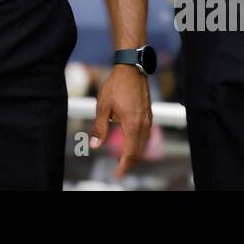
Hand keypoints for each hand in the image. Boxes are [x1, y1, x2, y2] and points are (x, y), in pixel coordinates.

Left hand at [91, 63, 151, 178]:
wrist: (131, 69)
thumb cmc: (116, 85)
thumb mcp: (103, 107)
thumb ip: (100, 128)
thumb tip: (95, 145)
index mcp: (132, 125)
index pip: (130, 153)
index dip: (124, 166)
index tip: (117, 174)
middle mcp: (143, 124)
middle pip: (139, 151)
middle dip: (130, 163)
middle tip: (119, 170)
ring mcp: (148, 119)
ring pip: (143, 143)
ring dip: (134, 154)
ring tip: (123, 159)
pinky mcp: (148, 114)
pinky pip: (145, 135)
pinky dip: (138, 143)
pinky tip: (130, 142)